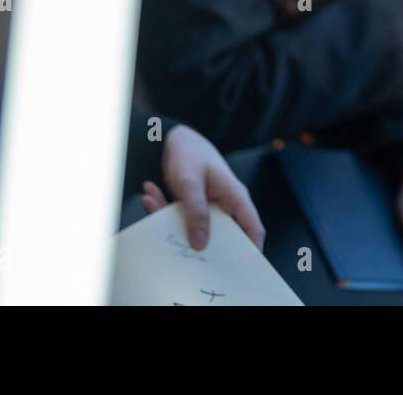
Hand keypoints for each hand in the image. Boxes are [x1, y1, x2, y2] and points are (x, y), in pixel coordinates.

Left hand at [141, 124, 265, 251]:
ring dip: (171, 219)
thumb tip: (200, 244)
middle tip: (184, 248)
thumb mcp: (190, 182)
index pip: (252, 227)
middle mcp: (224, 203)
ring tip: (152, 200)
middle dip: (202, 241)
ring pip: (194, 225)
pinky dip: (162, 208)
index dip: (251, 248)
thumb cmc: (189, 152)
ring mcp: (207, 204)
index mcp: (234, 196)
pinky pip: (179, 215)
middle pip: (220, 232)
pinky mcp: (191, 204)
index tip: (241, 266)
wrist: (172, 136)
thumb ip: (196, 212)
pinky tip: (149, 193)